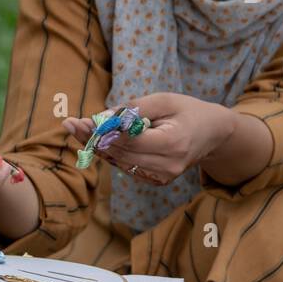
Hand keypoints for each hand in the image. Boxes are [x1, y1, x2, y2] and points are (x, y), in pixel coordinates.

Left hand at [60, 93, 232, 185]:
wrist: (212, 133)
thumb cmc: (186, 111)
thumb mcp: (164, 100)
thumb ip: (132, 109)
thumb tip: (99, 119)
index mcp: (173, 143)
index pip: (128, 141)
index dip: (101, 132)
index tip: (79, 121)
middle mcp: (168, 166)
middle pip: (120, 154)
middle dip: (92, 138)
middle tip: (70, 124)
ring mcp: (163, 177)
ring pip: (119, 162)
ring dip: (96, 146)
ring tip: (77, 129)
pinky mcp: (157, 181)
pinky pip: (126, 167)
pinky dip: (110, 153)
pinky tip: (96, 140)